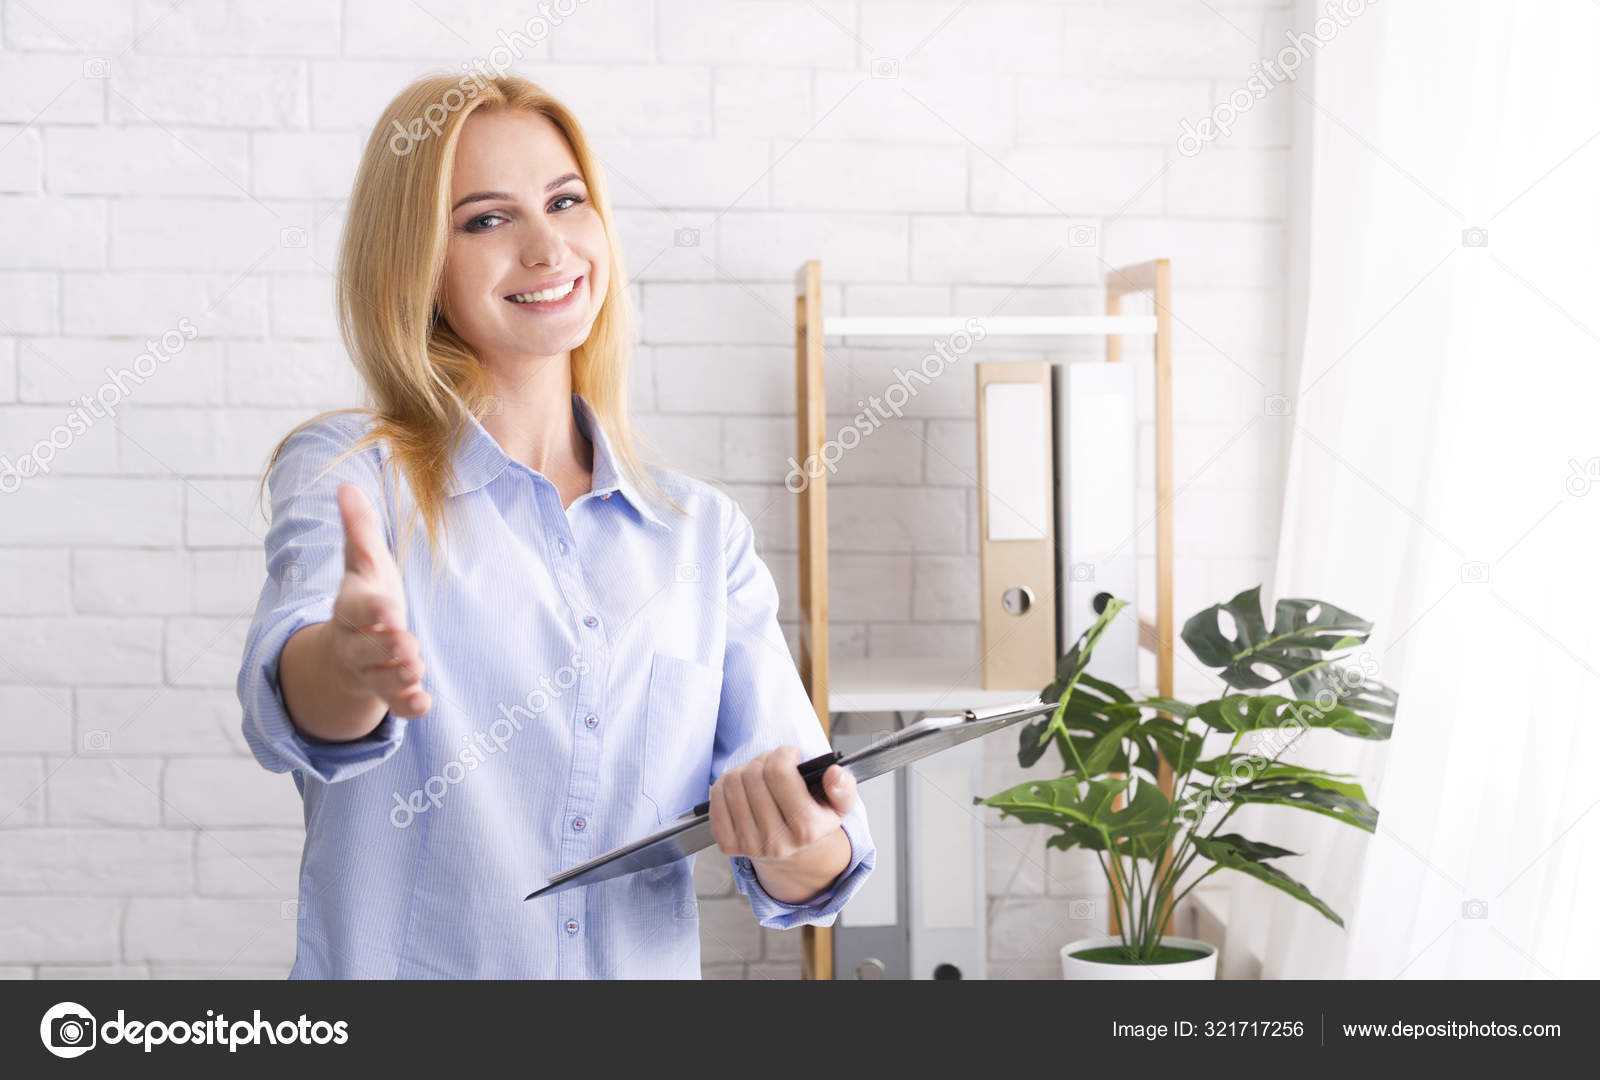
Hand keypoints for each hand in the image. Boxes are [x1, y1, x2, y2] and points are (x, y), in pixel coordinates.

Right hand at [329, 483, 431, 717]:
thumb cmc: (366, 595)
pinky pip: (394, 704)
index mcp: (352, 607)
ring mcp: (371, 670)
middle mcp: (357, 641)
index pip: (358, 609)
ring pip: (380, 678)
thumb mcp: (363, 561)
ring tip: (417, 669)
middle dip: (386, 646)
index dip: (373, 610)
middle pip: (367, 647)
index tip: (390, 609)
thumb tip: (345, 485)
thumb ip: (358, 528)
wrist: (349, 646)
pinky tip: (425, 703)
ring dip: (398, 676)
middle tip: (407, 643)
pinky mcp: (387, 691)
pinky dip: (408, 705)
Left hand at [708, 746, 855, 884]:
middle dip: (764, 760)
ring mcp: (749, 844)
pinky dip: (726, 785)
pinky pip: (716, 797)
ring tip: (759, 777)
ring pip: (732, 782)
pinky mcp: (728, 844)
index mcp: (805, 829)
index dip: (783, 754)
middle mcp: (776, 841)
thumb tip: (835, 774)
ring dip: (744, 770)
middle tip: (774, 766)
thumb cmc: (814, 823)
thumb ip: (844, 788)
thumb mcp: (839, 807)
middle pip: (753, 774)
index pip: (779, 772)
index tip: (790, 756)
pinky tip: (743, 790)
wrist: (795, 856)